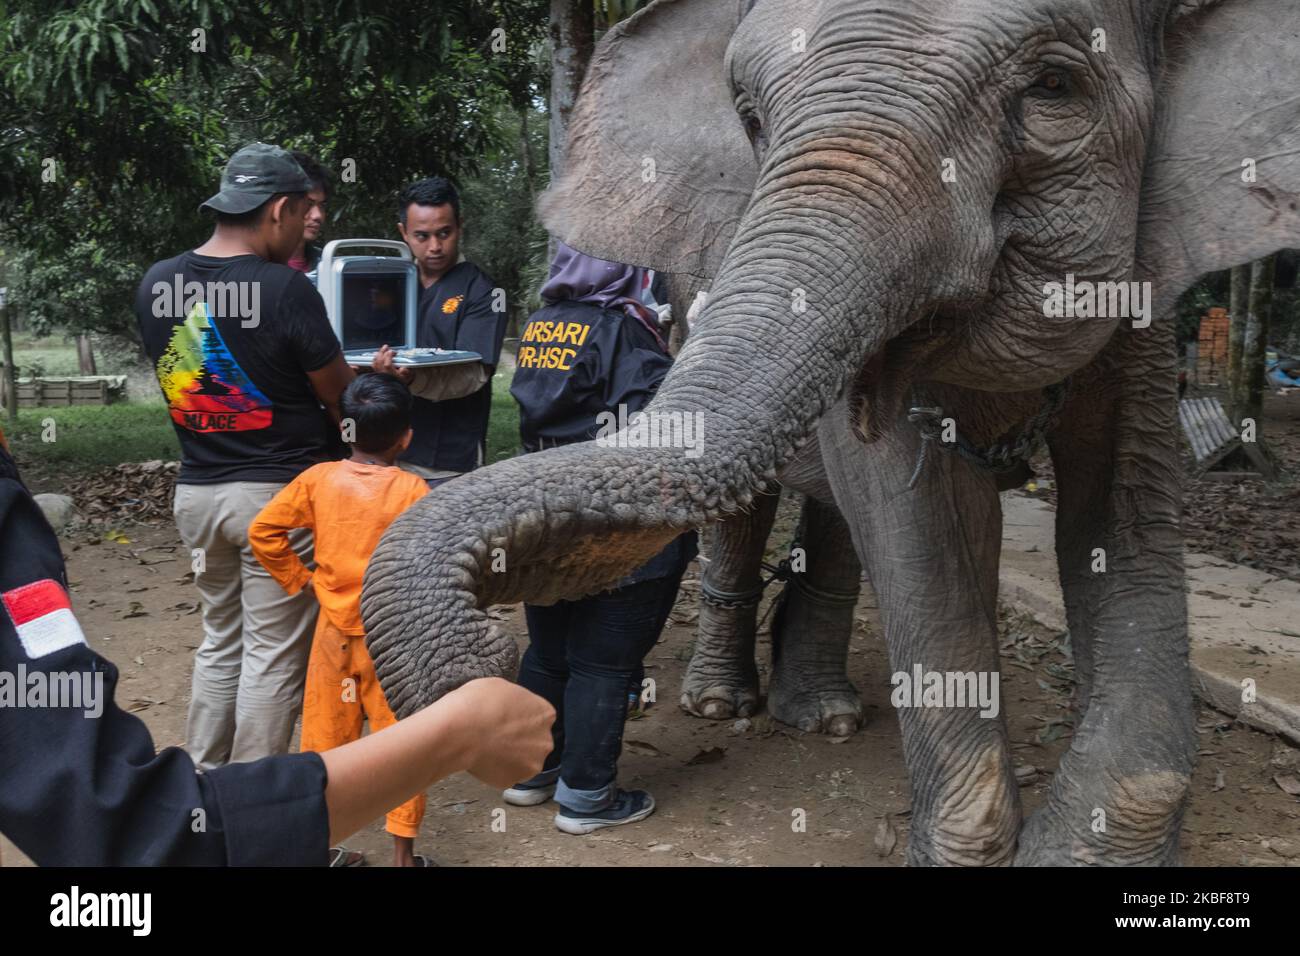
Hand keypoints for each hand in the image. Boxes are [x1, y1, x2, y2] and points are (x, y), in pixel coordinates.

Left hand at [371, 344, 413, 383]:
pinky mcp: (377, 373)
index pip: (387, 364)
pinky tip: (376, 356)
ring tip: (382, 349)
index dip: (389, 356)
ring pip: (376, 362)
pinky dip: (374, 359)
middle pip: (380, 361)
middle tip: (386, 347)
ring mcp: (379, 373)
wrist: (392, 390)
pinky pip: (374, 365)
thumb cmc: (399, 383)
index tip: (391, 351)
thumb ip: (405, 372)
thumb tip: (403, 368)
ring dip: (378, 354)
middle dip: (383, 352)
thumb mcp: (405, 378)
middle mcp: (383, 373)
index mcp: (390, 374)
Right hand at [440, 678, 554, 787]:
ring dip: (510, 756)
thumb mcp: (501, 686)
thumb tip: (511, 708)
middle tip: (497, 735)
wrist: (460, 731)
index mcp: (545, 714)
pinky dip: (496, 769)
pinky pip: (506, 774)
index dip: (520, 718)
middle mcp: (545, 741)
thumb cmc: (477, 704)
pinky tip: (483, 758)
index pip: (539, 717)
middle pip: (535, 741)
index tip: (507, 719)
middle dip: (519, 740)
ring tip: (488, 747)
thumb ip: (515, 701)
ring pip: (522, 760)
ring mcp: (531, 764)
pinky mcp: (513, 781)